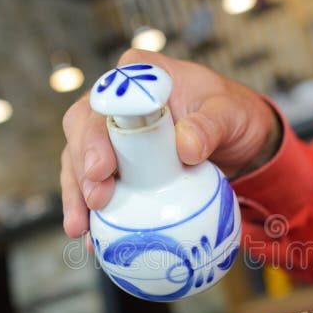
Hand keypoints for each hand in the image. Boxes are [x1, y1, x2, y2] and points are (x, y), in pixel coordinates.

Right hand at [60, 49, 281, 238]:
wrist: (235, 140)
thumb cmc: (231, 115)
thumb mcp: (230, 115)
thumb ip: (211, 125)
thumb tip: (187, 147)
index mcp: (141, 74)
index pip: (109, 97)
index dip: (98, 131)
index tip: (102, 168)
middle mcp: (117, 99)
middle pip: (82, 128)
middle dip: (81, 167)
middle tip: (96, 200)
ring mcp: (110, 132)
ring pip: (78, 158)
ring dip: (77, 195)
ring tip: (80, 228)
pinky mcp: (114, 161)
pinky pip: (93, 183)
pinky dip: (89, 210)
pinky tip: (90, 238)